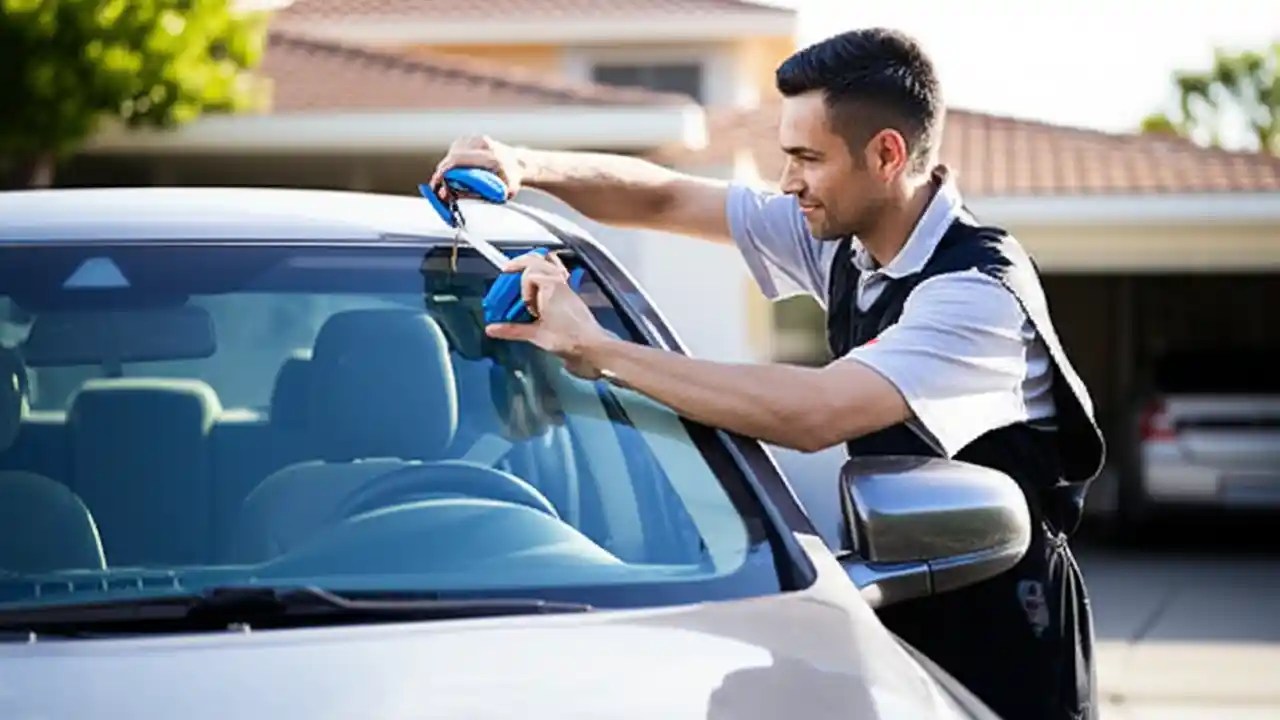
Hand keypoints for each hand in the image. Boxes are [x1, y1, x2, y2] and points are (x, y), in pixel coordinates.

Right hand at [429, 135, 523, 201]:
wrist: (520, 165)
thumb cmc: (510, 182)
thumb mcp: (497, 194)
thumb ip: (471, 194)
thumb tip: (445, 194)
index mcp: (491, 157)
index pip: (458, 160)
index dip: (442, 172)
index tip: (435, 184)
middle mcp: (484, 144)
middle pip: (452, 156)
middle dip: (441, 173)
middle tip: (439, 188)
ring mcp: (478, 138)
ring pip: (452, 153)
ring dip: (447, 167)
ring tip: (451, 181)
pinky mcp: (473, 138)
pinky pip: (455, 150)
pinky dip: (452, 161)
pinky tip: (458, 170)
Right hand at [484, 252, 612, 379]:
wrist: (594, 348)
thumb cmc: (568, 340)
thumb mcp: (537, 335)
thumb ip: (513, 330)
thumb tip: (491, 329)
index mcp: (551, 287)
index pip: (529, 273)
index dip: (522, 288)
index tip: (524, 306)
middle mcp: (560, 283)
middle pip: (539, 260)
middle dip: (521, 263)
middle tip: (508, 270)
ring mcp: (568, 288)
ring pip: (551, 264)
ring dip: (536, 265)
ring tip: (525, 273)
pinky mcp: (572, 297)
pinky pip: (560, 275)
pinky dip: (549, 274)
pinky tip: (543, 285)